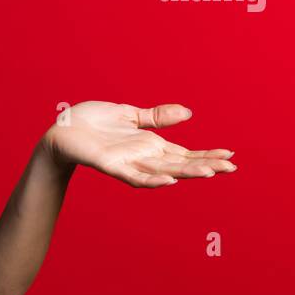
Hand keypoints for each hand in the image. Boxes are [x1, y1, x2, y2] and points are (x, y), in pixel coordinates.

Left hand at [41, 101, 235, 187]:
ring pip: (162, 172)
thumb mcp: (129, 115)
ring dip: (185, 173)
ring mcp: (128, 162)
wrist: (62, 128)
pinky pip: (133, 177)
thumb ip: (156, 117)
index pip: (184, 153)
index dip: (206, 155)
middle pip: (179, 164)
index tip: (230, 155)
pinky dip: (151, 180)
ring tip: (209, 173)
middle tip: (231, 167)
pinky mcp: (111, 165)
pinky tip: (168, 181)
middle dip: (205, 165)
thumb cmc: (93, 122)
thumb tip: (187, 113)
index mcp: (149, 145)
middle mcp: (142, 156)